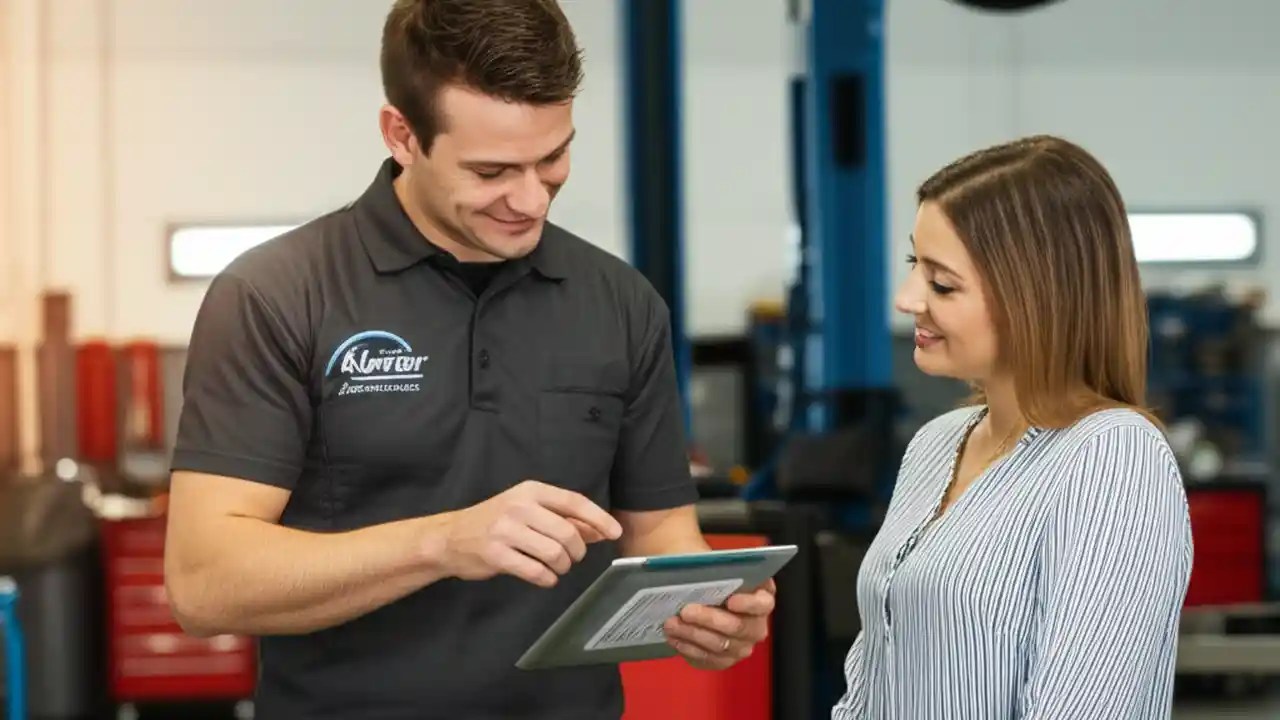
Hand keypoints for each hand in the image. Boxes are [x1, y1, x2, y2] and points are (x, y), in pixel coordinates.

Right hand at [441, 480, 622, 587]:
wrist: (451, 537)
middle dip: (577, 551)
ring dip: (562, 567)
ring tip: (556, 568)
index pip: (574, 502)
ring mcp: (506, 531)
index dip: (598, 518)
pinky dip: (547, 579)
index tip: (615, 533)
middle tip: (572, 558)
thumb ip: (563, 518)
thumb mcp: (528, 511)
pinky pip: (536, 572)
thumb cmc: (496, 522)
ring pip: (554, 553)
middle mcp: (519, 507)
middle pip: (567, 532)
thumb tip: (600, 531)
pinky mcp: (496, 555)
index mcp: (531, 491)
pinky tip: (544, 577)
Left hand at [663, 578, 775, 669]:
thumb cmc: (709, 576)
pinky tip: (674, 638)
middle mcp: (756, 626)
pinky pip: (708, 660)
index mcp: (761, 598)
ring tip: (672, 624)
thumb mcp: (712, 566)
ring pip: (720, 646)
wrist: (698, 593)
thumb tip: (699, 569)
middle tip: (686, 611)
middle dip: (710, 620)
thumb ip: (712, 569)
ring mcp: (741, 646)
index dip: (748, 604)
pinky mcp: (724, 660)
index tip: (730, 600)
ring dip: (694, 635)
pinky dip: (689, 649)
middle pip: (738, 628)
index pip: (762, 604)